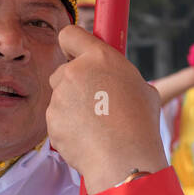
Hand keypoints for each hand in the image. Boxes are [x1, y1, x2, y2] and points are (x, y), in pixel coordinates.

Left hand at [48, 26, 167, 194]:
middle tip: (95, 102)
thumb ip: (120, 78)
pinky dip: (68, 128)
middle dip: (74, 84)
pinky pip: (57, 120)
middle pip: (63, 71)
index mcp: (99, 57)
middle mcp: (74, 72)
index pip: (70, 35)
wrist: (124, 160)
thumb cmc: (140, 124)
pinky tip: (88, 139)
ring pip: (60, 98)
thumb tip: (117, 83)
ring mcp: (59, 97)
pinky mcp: (51, 120)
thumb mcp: (143, 89)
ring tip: (96, 126)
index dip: (73, 45)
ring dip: (72, 108)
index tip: (77, 55)